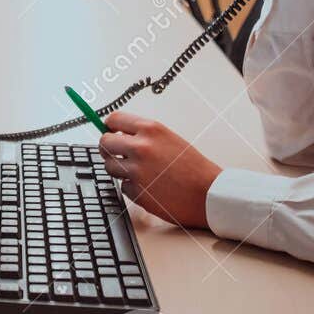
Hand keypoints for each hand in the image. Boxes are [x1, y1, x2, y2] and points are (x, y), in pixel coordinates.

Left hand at [98, 112, 221, 229]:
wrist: (209, 193)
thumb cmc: (194, 167)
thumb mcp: (169, 139)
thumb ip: (145, 135)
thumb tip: (119, 134)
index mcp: (150, 129)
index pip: (113, 119)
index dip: (109, 126)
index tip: (110, 131)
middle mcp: (140, 147)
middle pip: (104, 143)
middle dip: (109, 149)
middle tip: (117, 154)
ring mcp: (136, 170)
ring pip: (109, 166)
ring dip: (119, 170)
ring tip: (140, 172)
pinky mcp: (136, 191)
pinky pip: (123, 186)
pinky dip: (132, 187)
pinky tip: (149, 187)